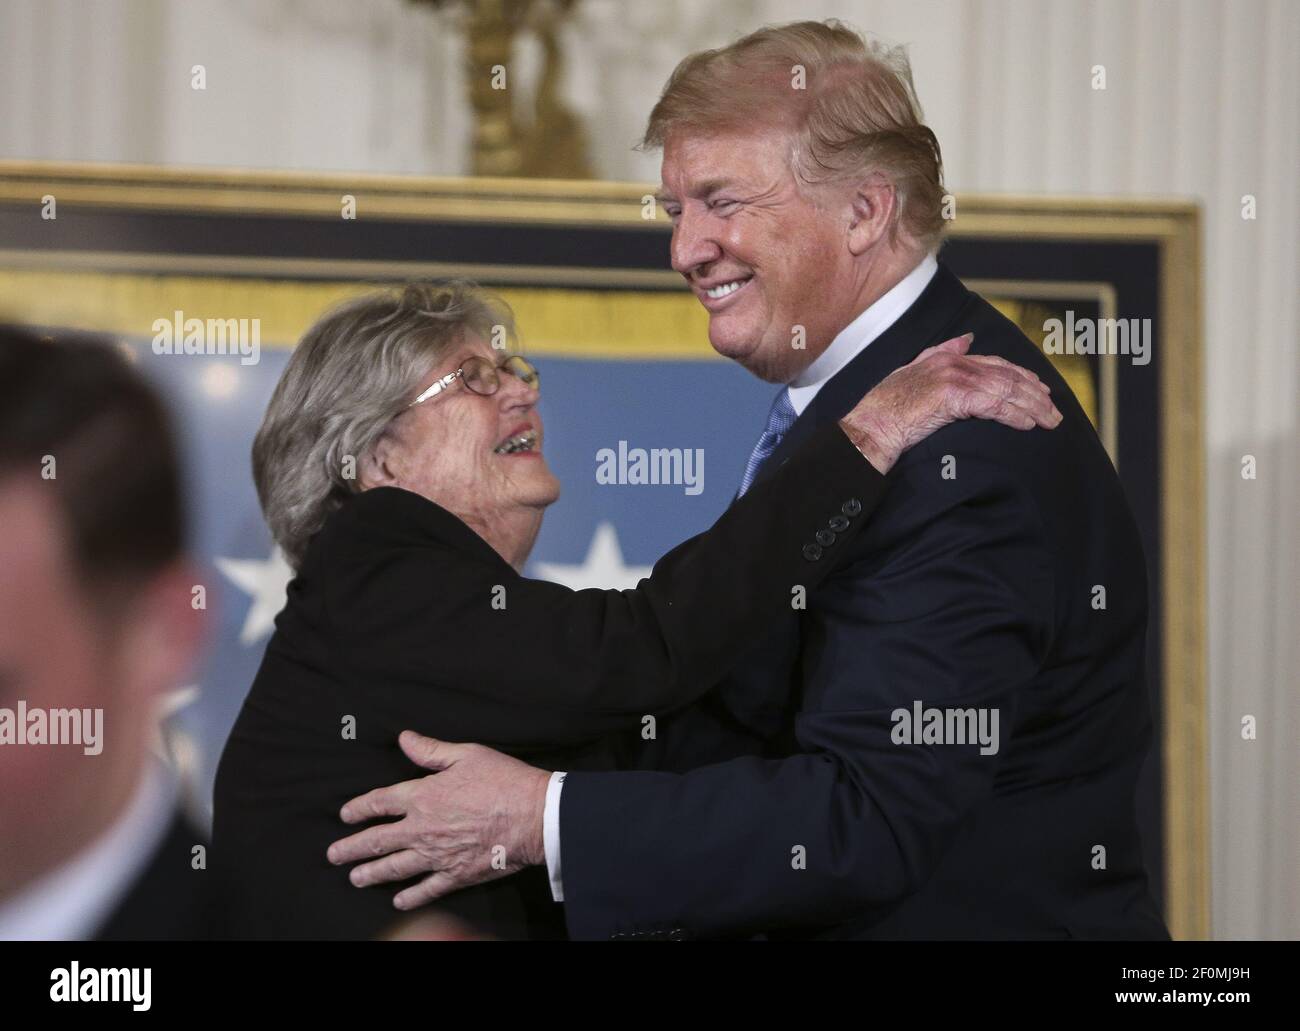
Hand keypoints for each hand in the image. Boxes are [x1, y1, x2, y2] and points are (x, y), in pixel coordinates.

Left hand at [326, 730, 550, 910]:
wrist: (534, 816)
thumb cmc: (503, 781)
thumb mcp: (466, 754)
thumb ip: (431, 751)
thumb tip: (404, 738)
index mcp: (423, 796)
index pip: (380, 802)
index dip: (358, 808)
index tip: (344, 815)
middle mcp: (422, 828)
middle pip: (377, 841)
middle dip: (351, 849)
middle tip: (333, 855)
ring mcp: (437, 855)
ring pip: (394, 868)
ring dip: (371, 874)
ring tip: (355, 879)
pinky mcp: (455, 874)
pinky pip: (426, 889)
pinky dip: (410, 896)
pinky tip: (398, 900)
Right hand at [840, 333, 1061, 472]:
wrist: (870, 425)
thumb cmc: (887, 409)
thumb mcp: (915, 372)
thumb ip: (942, 352)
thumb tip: (967, 339)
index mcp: (947, 357)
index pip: (995, 364)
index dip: (1022, 376)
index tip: (1040, 389)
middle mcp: (953, 363)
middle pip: (1006, 376)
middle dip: (1035, 393)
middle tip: (1054, 411)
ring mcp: (953, 378)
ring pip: (1005, 390)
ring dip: (1031, 407)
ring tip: (1049, 421)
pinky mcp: (952, 396)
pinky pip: (993, 405)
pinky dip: (1013, 415)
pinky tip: (1027, 425)